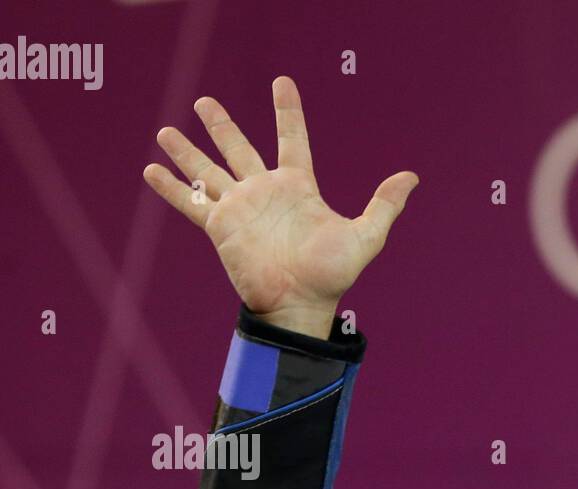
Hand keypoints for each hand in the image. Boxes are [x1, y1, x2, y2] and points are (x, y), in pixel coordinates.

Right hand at [143, 75, 417, 337]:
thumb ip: (384, 205)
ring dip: (188, 150)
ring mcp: (240, 208)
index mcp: (298, 188)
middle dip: (220, 125)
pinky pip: (190, 202)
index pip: (292, 139)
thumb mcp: (366, 236)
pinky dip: (171, 187)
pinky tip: (151, 171)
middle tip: (204, 102)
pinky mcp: (220, 226)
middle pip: (239, 148)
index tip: (281, 82)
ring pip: (208, 169)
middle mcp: (265, 192)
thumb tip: (411, 178)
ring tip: (165, 131)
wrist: (300, 303)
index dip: (287, 111)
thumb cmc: (332, 275)